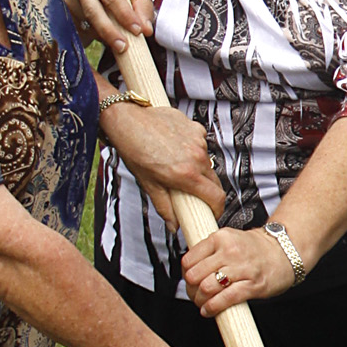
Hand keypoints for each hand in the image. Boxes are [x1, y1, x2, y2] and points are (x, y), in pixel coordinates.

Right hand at [61, 0, 154, 52]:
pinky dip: (98, 37)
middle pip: (94, 10)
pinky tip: (109, 43)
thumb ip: (143, 5)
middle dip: (111, 30)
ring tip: (119, 48)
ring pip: (87, 22)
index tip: (138, 30)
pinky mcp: (69, 14)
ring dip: (105, 36)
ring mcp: (72, 0)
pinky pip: (83, 28)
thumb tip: (146, 28)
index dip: (125, 14)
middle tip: (124, 45)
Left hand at [100, 101, 224, 225]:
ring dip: (197, 168)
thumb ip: (165, 208)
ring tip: (177, 165)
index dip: (217, 208)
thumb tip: (173, 226)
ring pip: (206, 162)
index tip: (212, 211)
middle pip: (215, 181)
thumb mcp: (149, 184)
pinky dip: (192, 150)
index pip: (216, 197)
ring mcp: (199, 141)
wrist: (128, 121)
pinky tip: (176, 148)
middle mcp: (197, 157)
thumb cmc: (135, 150)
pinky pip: (201, 144)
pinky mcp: (196, 128)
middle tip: (192, 192)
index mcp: (187, 174)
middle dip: (207, 190)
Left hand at [182, 224, 297, 315]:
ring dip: (200, 300)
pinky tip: (209, 310)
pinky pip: (225, 299)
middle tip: (194, 294)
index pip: (189, 260)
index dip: (185, 274)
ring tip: (202, 303)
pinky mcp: (252, 285)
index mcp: (221, 237)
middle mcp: (230, 251)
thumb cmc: (256, 249)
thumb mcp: (229, 239)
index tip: (189, 280)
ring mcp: (242, 268)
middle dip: (191, 290)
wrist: (285, 252)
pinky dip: (212, 307)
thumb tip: (189, 271)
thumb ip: (209, 251)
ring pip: (207, 288)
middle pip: (195, 276)